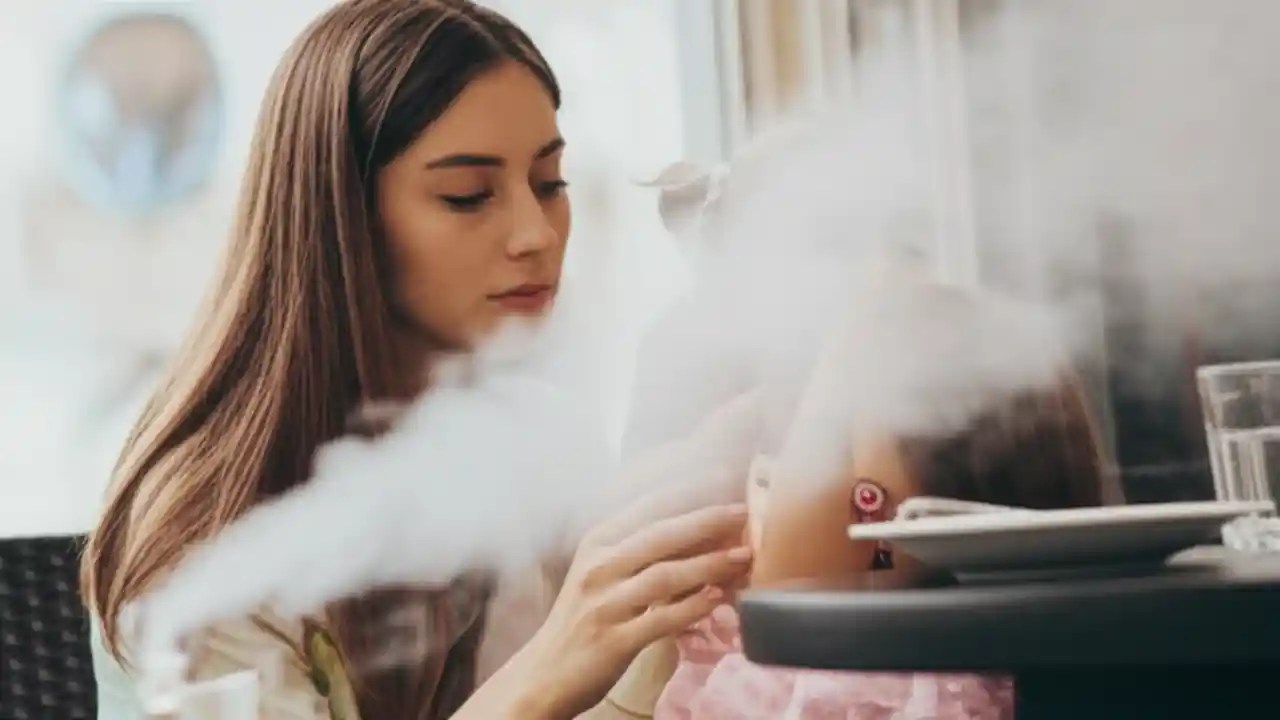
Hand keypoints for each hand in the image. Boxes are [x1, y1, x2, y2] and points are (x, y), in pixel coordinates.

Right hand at [462, 500, 751, 718]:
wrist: (545, 673)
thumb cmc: (582, 617)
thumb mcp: (600, 572)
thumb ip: (636, 548)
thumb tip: (694, 524)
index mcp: (596, 543)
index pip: (645, 506)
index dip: (685, 489)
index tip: (721, 474)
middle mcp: (598, 567)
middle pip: (659, 534)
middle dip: (706, 520)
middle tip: (742, 510)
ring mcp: (604, 604)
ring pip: (664, 576)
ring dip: (708, 564)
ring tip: (743, 556)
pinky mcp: (613, 640)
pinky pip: (659, 620)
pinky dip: (691, 608)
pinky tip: (717, 599)